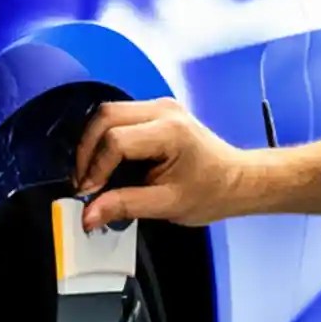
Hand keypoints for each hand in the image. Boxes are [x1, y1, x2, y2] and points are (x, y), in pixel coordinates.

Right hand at [74, 98, 251, 230]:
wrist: (236, 180)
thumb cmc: (211, 192)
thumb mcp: (167, 205)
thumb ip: (125, 206)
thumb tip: (89, 214)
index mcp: (170, 132)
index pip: (116, 141)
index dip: (96, 168)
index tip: (89, 193)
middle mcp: (164, 111)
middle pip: (105, 117)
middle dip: (87, 151)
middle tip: (84, 182)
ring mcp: (160, 107)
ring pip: (108, 113)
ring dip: (93, 142)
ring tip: (92, 174)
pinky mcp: (156, 111)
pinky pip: (119, 116)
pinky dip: (105, 138)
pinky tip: (106, 162)